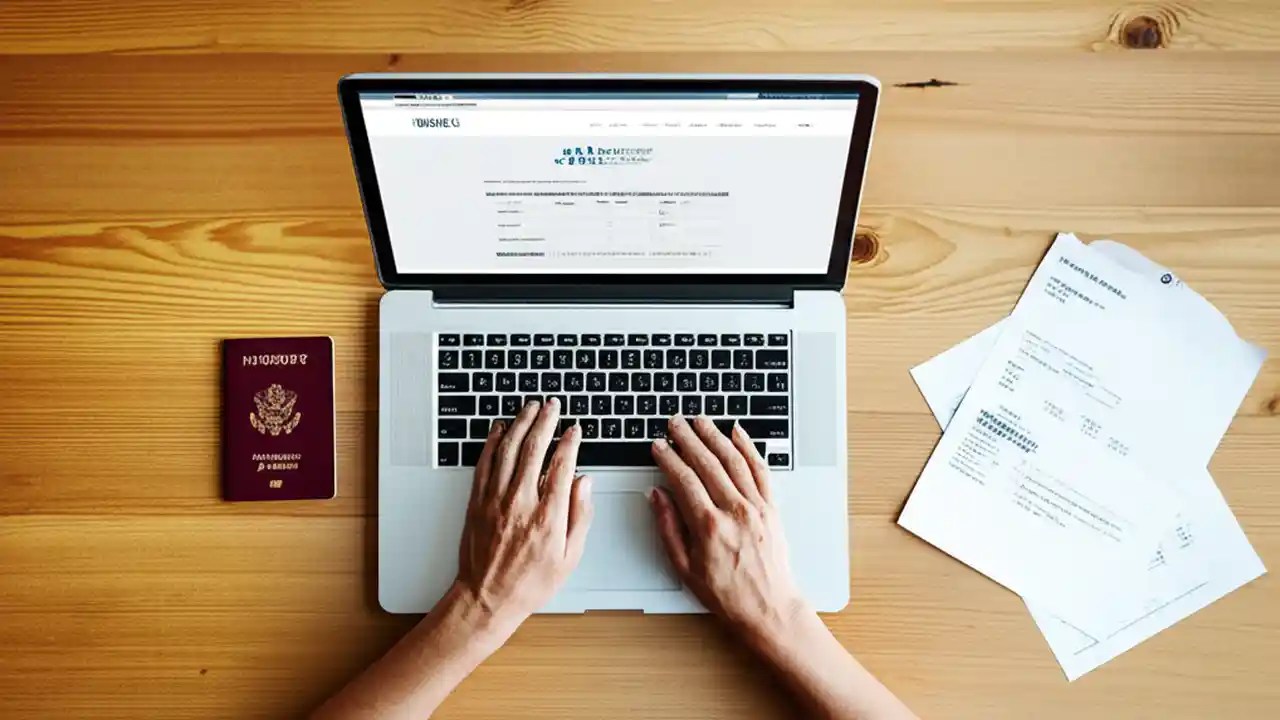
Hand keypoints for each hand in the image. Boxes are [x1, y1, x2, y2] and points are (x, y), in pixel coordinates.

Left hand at [452, 399, 593, 639]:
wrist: (486, 598)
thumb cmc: (529, 584)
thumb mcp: (569, 558)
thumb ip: (580, 516)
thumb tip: (584, 483)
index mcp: (548, 517)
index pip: (561, 465)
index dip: (569, 442)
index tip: (574, 430)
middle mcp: (520, 503)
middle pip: (533, 448)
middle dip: (545, 421)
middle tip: (552, 406)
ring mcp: (495, 500)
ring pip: (507, 449)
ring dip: (519, 423)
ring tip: (529, 408)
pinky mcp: (477, 502)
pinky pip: (484, 463)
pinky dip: (491, 442)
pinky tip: (498, 428)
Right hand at [648, 414, 808, 640]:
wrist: (768, 608)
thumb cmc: (727, 594)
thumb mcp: (684, 568)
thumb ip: (668, 528)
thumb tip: (657, 496)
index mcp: (709, 527)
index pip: (684, 479)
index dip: (668, 458)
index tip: (658, 446)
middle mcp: (734, 511)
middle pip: (707, 463)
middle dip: (687, 439)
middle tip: (674, 423)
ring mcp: (756, 507)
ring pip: (733, 460)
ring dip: (714, 436)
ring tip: (700, 421)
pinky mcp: (771, 507)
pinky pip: (760, 470)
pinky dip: (748, 448)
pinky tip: (737, 433)